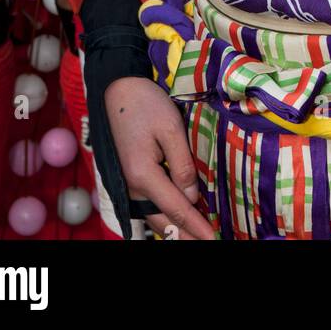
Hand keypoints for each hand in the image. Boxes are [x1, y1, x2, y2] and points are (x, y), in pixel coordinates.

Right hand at [105, 75, 214, 240]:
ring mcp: (129, 183)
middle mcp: (133, 186)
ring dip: (175, 230)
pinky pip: (148, 205)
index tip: (214, 239)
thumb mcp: (171, 128)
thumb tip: (191, 196)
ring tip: (195, 236)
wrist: (117, 89)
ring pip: (154, 217)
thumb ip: (183, 165)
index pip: (177, 210)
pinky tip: (176, 219)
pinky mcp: (129, 176)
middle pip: (163, 222)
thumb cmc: (146, 104)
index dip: (197, 227)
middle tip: (208, 242)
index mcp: (144, 175)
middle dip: (186, 236)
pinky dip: (164, 217)